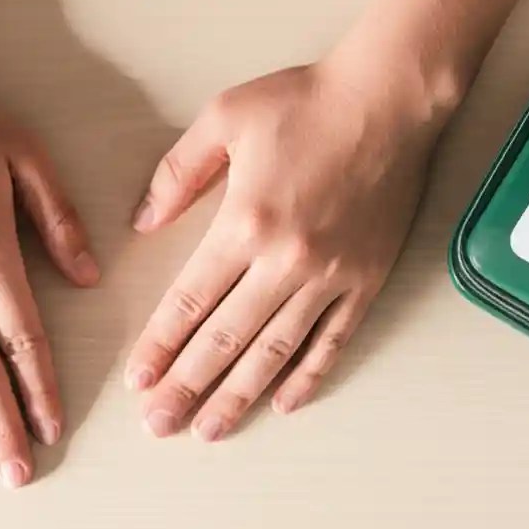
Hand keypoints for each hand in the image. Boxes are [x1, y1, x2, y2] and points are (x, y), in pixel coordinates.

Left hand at [126, 62, 446, 440]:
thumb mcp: (224, 118)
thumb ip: (177, 173)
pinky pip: (333, 341)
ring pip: (275, 352)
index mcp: (244, 224)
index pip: (190, 302)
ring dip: (238, 396)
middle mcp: (285, 262)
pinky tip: (283, 404)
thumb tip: (143, 222)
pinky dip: (309, 377)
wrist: (389, 97)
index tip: (138, 381)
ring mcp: (329, 277)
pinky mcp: (365, 280)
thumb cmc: (306, 101)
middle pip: (225, 341)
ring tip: (209, 431)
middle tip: (157, 426)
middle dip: (186, 388)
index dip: (159, 346)